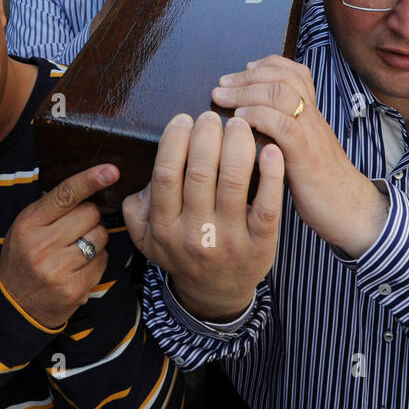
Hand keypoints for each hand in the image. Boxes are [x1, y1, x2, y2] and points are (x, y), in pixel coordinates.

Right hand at [0, 164, 116, 328]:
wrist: (14, 305)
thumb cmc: (24, 257)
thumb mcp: (25, 228)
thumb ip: (50, 208)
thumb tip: (88, 182)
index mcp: (28, 224)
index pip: (64, 195)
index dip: (90, 180)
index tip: (111, 171)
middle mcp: (42, 246)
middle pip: (90, 214)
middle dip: (89, 218)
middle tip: (75, 230)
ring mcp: (58, 270)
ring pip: (100, 236)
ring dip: (95, 239)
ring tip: (76, 250)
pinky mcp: (74, 289)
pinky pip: (102, 261)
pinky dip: (96, 261)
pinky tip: (78, 268)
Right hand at [123, 112, 282, 320]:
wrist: (216, 292)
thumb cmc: (182, 250)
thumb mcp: (145, 236)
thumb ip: (137, 204)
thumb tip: (144, 171)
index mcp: (165, 227)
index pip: (167, 174)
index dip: (175, 140)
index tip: (184, 118)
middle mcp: (196, 234)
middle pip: (200, 173)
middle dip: (207, 135)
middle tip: (212, 117)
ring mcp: (230, 239)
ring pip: (234, 182)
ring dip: (237, 144)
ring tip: (239, 124)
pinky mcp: (262, 243)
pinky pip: (268, 204)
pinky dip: (272, 174)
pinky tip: (271, 150)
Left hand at [211, 56, 388, 256]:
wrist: (350, 209)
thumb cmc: (319, 182)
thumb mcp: (300, 148)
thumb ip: (280, 131)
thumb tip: (247, 119)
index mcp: (311, 115)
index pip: (294, 72)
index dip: (266, 65)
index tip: (241, 72)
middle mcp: (312, 118)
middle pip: (284, 77)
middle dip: (248, 76)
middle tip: (221, 85)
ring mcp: (311, 135)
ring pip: (283, 94)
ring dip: (246, 92)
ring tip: (222, 97)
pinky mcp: (306, 157)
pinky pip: (283, 126)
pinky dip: (258, 117)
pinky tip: (239, 120)